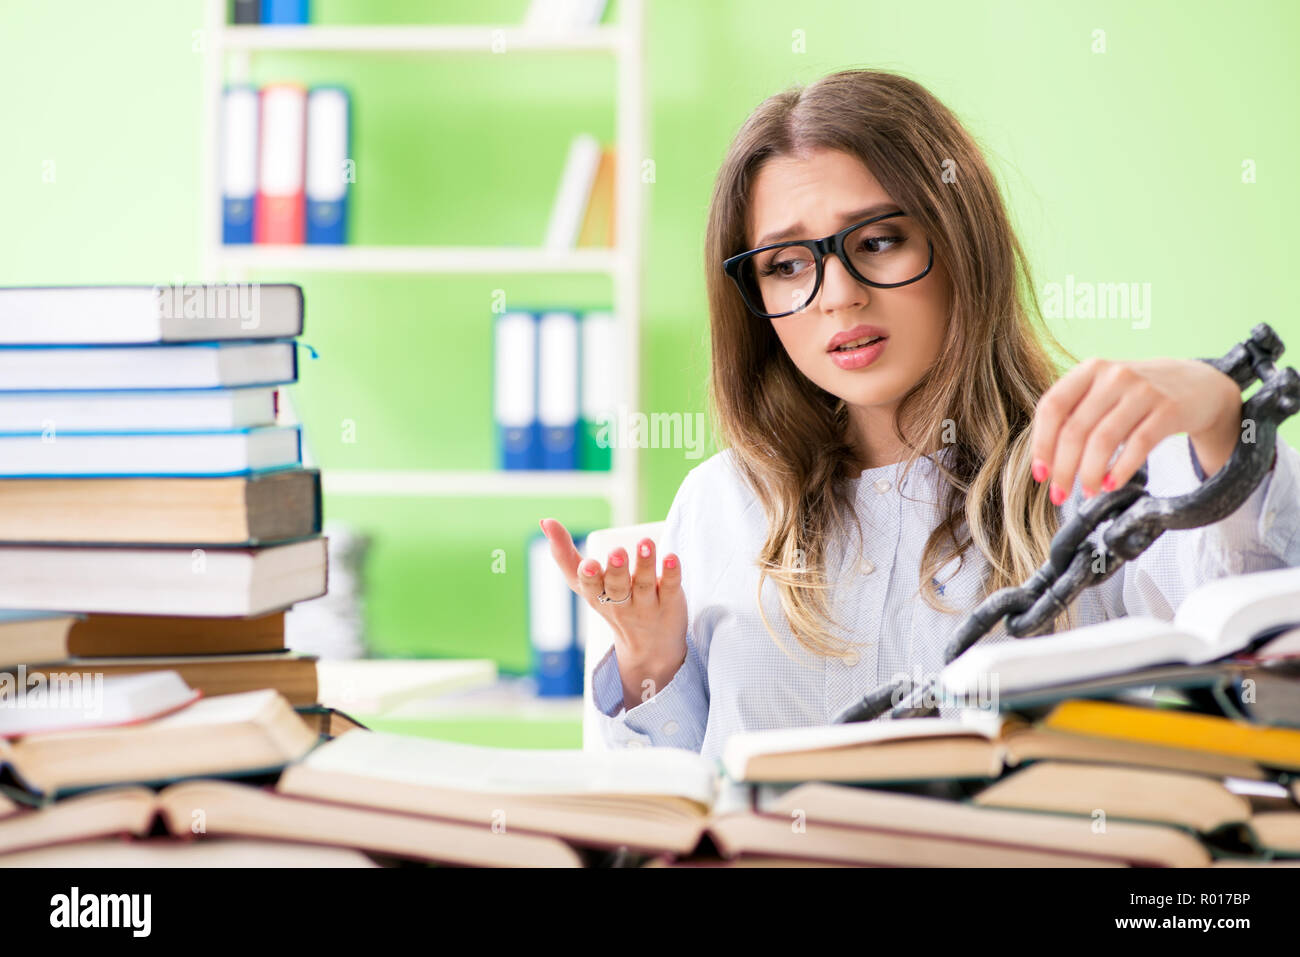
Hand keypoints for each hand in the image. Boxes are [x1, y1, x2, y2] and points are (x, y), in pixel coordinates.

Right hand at [538, 518, 687, 710]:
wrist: (651, 648)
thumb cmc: (613, 605)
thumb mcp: (585, 586)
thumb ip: (565, 555)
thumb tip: (545, 521)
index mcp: (597, 596)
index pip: (590, 587)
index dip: (589, 576)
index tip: (589, 565)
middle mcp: (621, 602)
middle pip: (617, 586)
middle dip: (616, 570)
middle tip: (617, 552)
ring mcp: (647, 604)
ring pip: (644, 584)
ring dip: (645, 563)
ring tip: (646, 543)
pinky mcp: (670, 602)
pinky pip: (671, 587)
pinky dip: (672, 573)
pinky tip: (672, 558)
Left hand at [1030, 357, 1241, 502]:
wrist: (1199, 383)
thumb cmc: (1138, 393)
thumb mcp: (1104, 390)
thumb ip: (1075, 413)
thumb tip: (1045, 459)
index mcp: (1090, 370)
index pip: (1052, 407)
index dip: (1041, 443)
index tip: (1040, 473)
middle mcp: (1114, 376)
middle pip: (1076, 429)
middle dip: (1063, 468)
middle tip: (1059, 494)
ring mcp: (1143, 391)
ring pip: (1103, 440)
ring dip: (1090, 473)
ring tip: (1088, 491)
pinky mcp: (1169, 410)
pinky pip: (1138, 445)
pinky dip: (1120, 469)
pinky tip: (1111, 484)